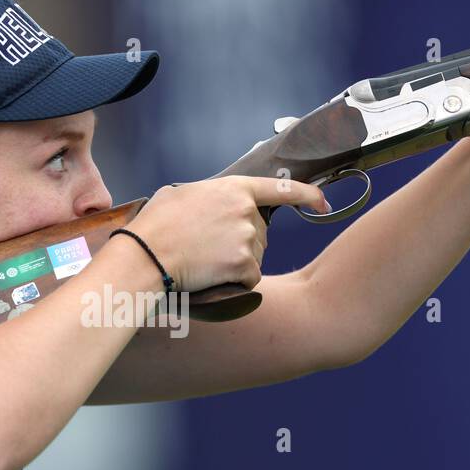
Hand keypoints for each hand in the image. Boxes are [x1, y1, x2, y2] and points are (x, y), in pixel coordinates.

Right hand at [131, 175, 328, 292]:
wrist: (146, 257)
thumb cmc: (154, 228)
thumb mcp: (179, 195)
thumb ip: (204, 196)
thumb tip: (204, 203)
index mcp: (233, 188)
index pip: (282, 189)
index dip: (307, 195)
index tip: (323, 202)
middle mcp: (246, 210)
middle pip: (260, 232)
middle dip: (241, 242)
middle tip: (207, 247)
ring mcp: (247, 237)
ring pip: (254, 256)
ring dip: (236, 263)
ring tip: (204, 261)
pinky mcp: (244, 264)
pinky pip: (249, 278)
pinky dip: (235, 282)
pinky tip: (212, 275)